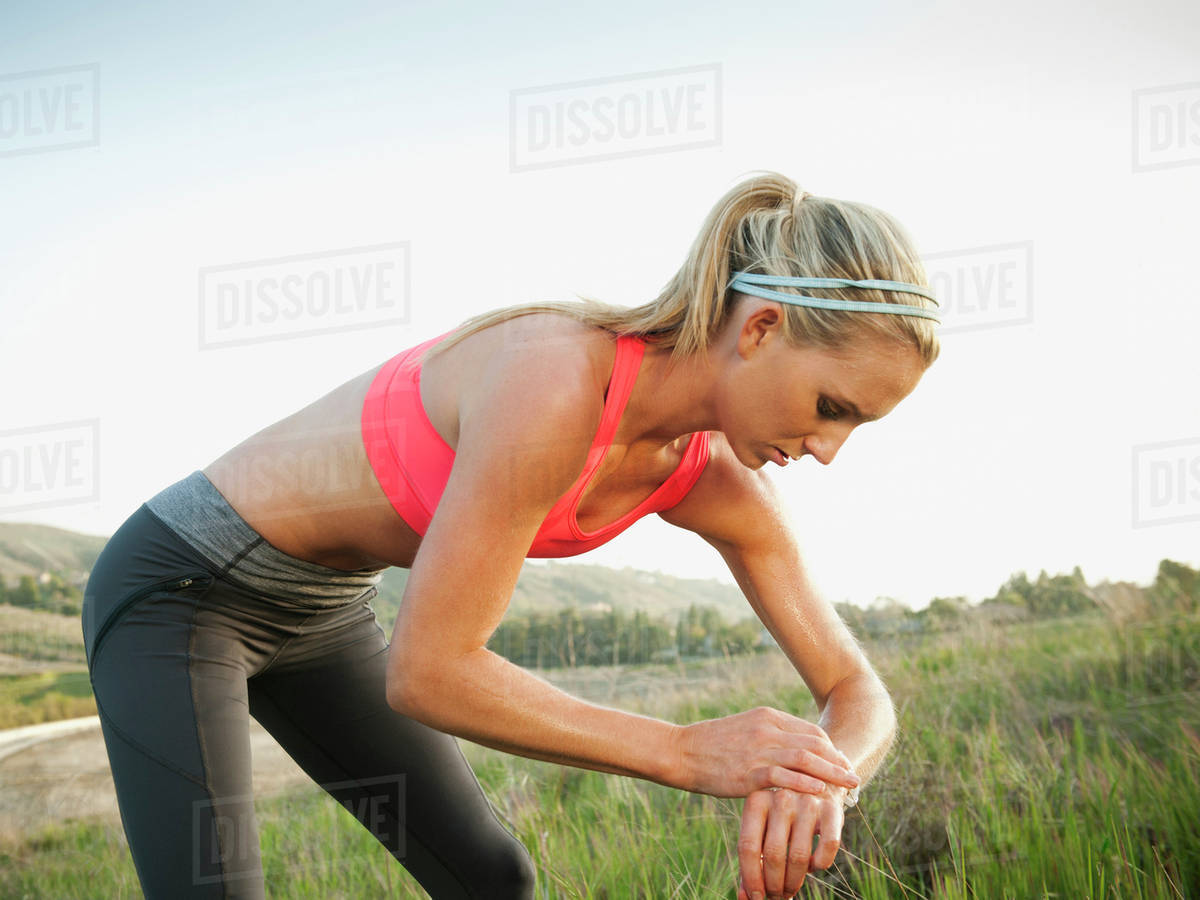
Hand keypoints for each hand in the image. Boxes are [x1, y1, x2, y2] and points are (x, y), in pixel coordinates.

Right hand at [672, 707, 859, 796]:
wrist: (682, 751)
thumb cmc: (713, 744)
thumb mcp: (746, 729)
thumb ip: (770, 736)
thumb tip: (794, 750)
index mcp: (768, 717)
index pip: (811, 731)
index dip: (831, 749)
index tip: (841, 763)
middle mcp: (767, 729)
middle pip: (815, 744)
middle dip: (838, 761)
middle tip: (853, 776)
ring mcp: (758, 750)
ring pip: (805, 759)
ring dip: (832, 773)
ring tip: (849, 785)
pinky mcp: (748, 772)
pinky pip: (783, 777)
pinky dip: (805, 784)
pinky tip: (819, 792)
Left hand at [736, 785, 845, 899]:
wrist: (818, 784)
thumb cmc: (782, 817)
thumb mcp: (762, 830)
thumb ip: (752, 861)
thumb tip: (743, 898)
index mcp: (756, 800)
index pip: (748, 846)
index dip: (751, 878)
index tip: (756, 898)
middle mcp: (781, 797)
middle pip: (773, 854)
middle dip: (774, 885)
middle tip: (777, 896)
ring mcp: (807, 801)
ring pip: (799, 856)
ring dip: (795, 881)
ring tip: (791, 887)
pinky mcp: (832, 809)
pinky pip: (827, 848)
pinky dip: (820, 865)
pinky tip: (813, 866)